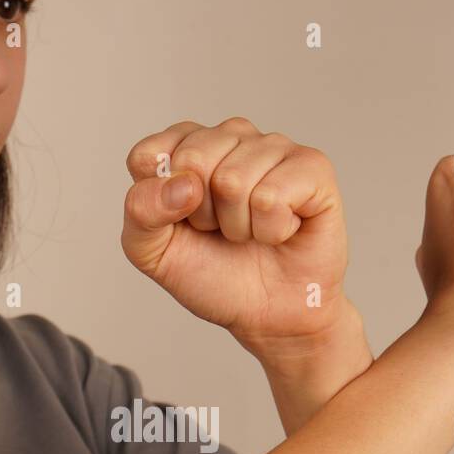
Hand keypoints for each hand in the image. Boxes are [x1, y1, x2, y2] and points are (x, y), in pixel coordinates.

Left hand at [120, 117, 351, 361]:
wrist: (268, 317)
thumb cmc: (214, 276)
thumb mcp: (153, 252)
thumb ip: (141, 210)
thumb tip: (183, 183)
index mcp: (186, 147)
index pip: (148, 155)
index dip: (160, 204)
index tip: (182, 225)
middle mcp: (230, 137)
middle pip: (192, 160)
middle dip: (203, 215)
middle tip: (222, 231)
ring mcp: (273, 147)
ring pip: (233, 180)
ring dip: (239, 226)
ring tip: (253, 233)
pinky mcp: (312, 166)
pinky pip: (272, 195)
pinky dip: (271, 230)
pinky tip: (283, 230)